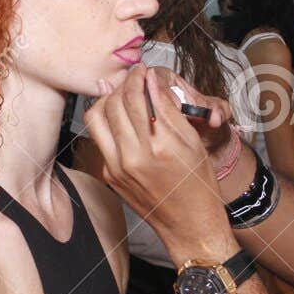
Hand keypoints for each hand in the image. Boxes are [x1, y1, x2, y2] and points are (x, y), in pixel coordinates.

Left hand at [83, 66, 238, 264]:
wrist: (187, 223)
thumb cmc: (196, 184)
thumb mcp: (192, 142)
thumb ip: (169, 109)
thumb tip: (152, 81)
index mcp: (159, 146)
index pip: (136, 96)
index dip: (137, 76)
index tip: (142, 69)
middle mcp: (133, 156)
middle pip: (114, 103)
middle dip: (122, 84)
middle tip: (133, 77)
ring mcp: (116, 167)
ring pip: (97, 117)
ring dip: (107, 100)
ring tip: (122, 95)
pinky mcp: (109, 175)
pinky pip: (99, 138)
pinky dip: (107, 122)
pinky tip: (121, 119)